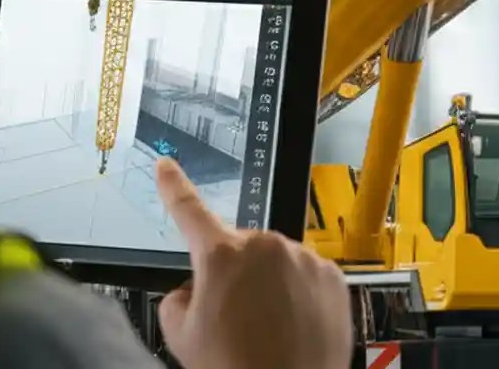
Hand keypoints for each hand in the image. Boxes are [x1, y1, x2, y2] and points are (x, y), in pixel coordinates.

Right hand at [155, 159, 351, 368]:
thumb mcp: (181, 334)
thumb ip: (180, 296)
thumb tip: (197, 288)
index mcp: (220, 256)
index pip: (188, 210)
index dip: (174, 186)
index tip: (166, 164)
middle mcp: (265, 247)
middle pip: (240, 249)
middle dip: (234, 273)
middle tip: (233, 317)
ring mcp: (303, 259)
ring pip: (276, 263)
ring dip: (269, 284)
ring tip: (266, 328)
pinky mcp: (332, 276)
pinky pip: (306, 275)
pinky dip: (299, 294)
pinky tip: (292, 325)